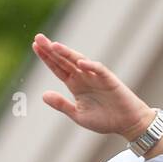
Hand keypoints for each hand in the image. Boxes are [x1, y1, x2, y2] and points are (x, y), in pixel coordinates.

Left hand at [32, 33, 154, 138]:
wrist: (127, 123)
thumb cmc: (105, 119)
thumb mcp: (78, 115)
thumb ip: (62, 105)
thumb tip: (43, 95)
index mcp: (75, 84)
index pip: (58, 68)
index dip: (47, 58)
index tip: (35, 46)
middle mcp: (84, 77)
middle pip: (65, 60)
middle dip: (52, 50)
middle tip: (38, 37)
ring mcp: (96, 77)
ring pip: (80, 61)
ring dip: (67, 53)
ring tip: (54, 46)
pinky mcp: (110, 81)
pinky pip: (99, 71)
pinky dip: (91, 66)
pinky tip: (80, 63)